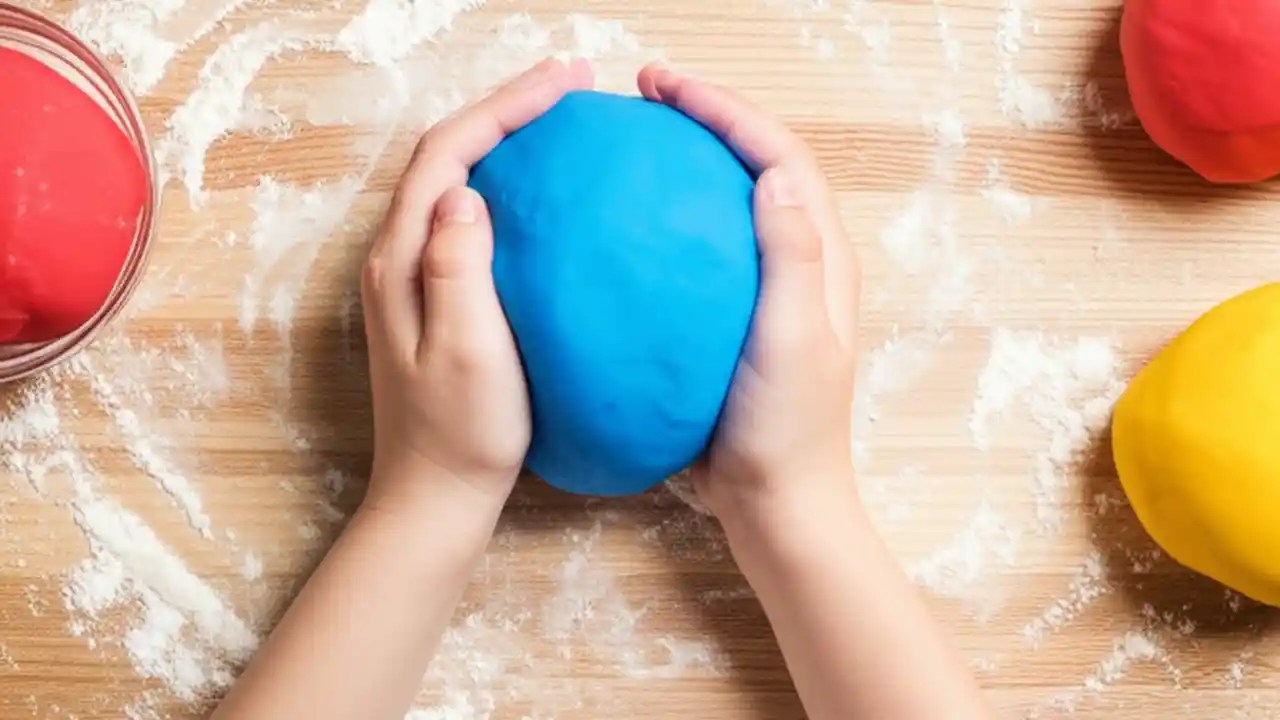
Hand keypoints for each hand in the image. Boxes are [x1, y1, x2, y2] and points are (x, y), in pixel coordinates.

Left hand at [362, 58, 594, 511]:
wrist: (435, 495)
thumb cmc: (461, 433)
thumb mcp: (467, 352)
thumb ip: (459, 269)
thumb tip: (469, 192)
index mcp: (403, 261)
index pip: (448, 154)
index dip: (503, 108)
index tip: (565, 83)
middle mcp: (396, 258)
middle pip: (444, 154)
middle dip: (504, 109)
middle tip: (569, 84)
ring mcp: (410, 277)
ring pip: (451, 180)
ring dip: (500, 139)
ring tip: (556, 120)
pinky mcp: (431, 296)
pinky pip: (463, 216)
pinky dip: (502, 183)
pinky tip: (541, 193)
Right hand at [638, 65, 860, 520]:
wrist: (772, 504)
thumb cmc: (786, 430)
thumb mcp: (793, 341)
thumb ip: (789, 259)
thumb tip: (771, 174)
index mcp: (820, 259)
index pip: (779, 156)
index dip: (728, 110)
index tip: (666, 87)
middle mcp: (796, 263)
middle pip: (756, 163)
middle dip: (707, 117)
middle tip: (645, 93)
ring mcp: (760, 290)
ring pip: (725, 201)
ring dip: (688, 158)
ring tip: (633, 137)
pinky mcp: (726, 318)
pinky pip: (695, 249)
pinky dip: (665, 218)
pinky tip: (619, 226)